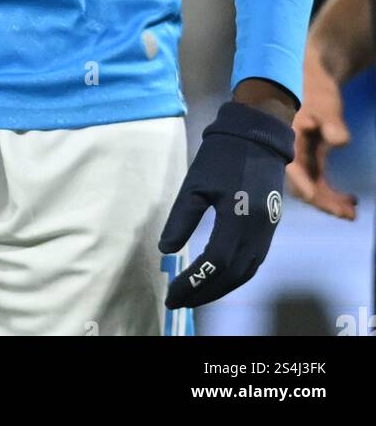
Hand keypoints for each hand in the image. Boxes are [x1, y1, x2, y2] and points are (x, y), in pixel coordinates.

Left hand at [159, 100, 294, 308]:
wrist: (258, 135)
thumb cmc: (223, 155)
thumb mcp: (196, 184)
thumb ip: (181, 218)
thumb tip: (166, 250)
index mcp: (239, 219)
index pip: (215, 263)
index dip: (194, 282)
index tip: (172, 294)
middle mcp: (258, 231)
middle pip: (232, 275)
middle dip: (205, 292)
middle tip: (179, 301)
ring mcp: (267, 231)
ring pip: (245, 272)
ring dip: (220, 287)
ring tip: (195, 294)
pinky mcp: (269, 227)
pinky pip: (253, 262)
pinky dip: (234, 275)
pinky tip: (218, 277)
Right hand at [287, 42, 356, 219]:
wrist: (310, 70)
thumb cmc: (313, 85)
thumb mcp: (325, 102)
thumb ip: (331, 122)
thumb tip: (338, 140)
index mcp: (284, 138)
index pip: (291, 168)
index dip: (302, 185)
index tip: (315, 197)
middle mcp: (287, 150)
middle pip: (303, 183)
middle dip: (324, 201)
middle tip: (348, 214)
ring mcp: (297, 153)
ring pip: (311, 185)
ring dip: (330, 200)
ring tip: (352, 210)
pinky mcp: (307, 154)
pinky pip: (317, 179)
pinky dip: (330, 190)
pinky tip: (348, 197)